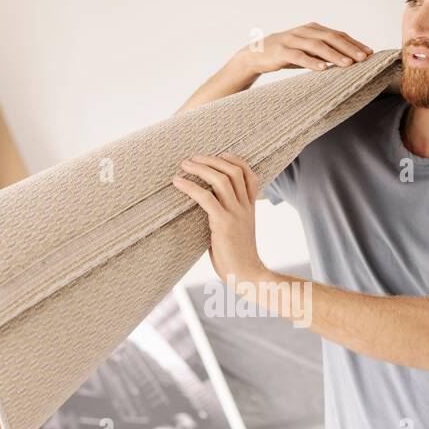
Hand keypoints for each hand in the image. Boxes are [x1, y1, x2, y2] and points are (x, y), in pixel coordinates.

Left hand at [171, 152, 268, 285]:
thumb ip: (228, 216)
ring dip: (200, 168)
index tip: (222, 154)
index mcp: (251, 207)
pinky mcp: (223, 223)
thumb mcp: (238, 231)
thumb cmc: (237, 256)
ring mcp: (236, 214)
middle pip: (233, 171)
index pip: (250, 175)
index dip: (236, 160)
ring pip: (221, 180)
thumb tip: (208, 209)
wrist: (246, 274)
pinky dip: (190, 187)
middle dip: (211, 160)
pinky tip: (178, 183)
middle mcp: (245, 207)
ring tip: (184, 165)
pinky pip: (206, 198)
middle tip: (192, 158)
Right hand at [236, 22, 371, 74]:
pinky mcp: (281, 51)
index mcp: (313, 29)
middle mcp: (304, 31)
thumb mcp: (307, 51)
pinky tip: (323, 69)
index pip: (338, 34)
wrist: (256, 55)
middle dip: (349, 48)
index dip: (354, 43)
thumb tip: (348, 60)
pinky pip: (299, 56)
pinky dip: (312, 62)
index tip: (369, 53)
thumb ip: (324, 52)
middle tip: (364, 58)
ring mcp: (292, 40)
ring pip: (317, 46)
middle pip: (331, 37)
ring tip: (348, 64)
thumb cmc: (286, 54)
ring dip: (334, 55)